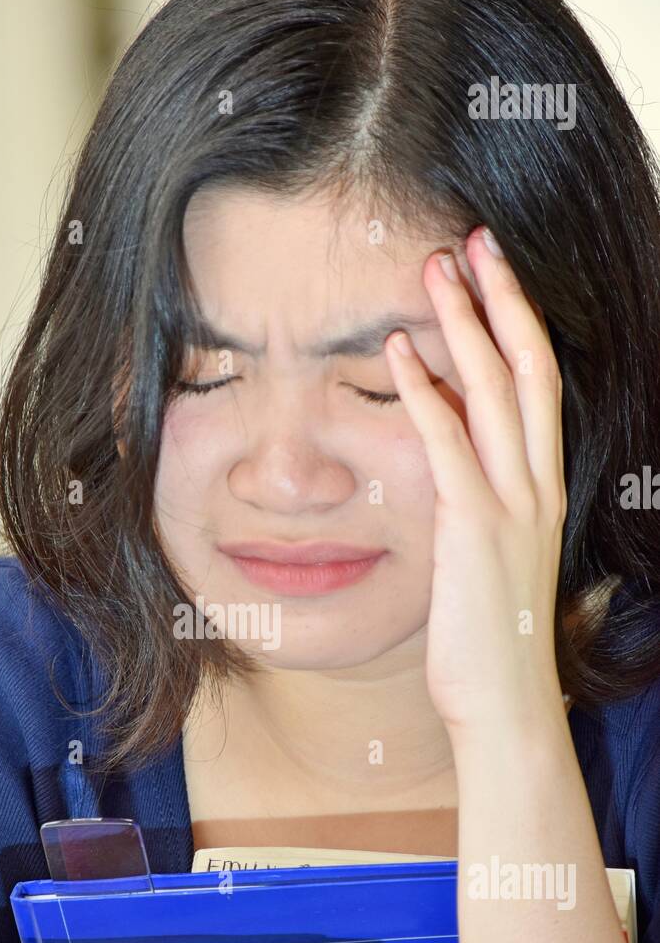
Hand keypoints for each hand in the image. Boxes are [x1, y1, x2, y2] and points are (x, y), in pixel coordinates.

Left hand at [385, 225, 567, 745]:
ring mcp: (512, 504)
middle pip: (529, 367)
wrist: (503, 702)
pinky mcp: (474, 528)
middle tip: (472, 240)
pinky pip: (448, 443)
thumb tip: (448, 457)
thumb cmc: (490, 638)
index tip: (492, 273)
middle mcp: (538, 485)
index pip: (539, 385)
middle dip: (502, 297)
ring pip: (496, 390)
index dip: (519, 322)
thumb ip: (478, 502)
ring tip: (433, 269)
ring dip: (464, 323)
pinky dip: (424, 391)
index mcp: (543, 488)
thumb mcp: (489, 559)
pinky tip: (399, 351)